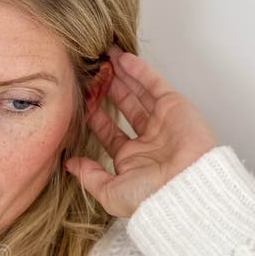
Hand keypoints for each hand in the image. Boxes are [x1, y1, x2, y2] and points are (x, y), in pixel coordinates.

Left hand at [64, 44, 221, 217]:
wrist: (184, 188)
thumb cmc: (150, 197)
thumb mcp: (109, 192)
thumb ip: (89, 175)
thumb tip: (70, 165)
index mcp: (131, 160)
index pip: (109, 132)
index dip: (95, 115)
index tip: (82, 100)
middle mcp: (147, 140)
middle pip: (124, 108)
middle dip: (109, 91)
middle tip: (93, 74)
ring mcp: (162, 123)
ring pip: (138, 93)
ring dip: (122, 75)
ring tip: (105, 58)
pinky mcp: (175, 107)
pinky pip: (155, 84)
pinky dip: (140, 71)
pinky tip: (123, 59)